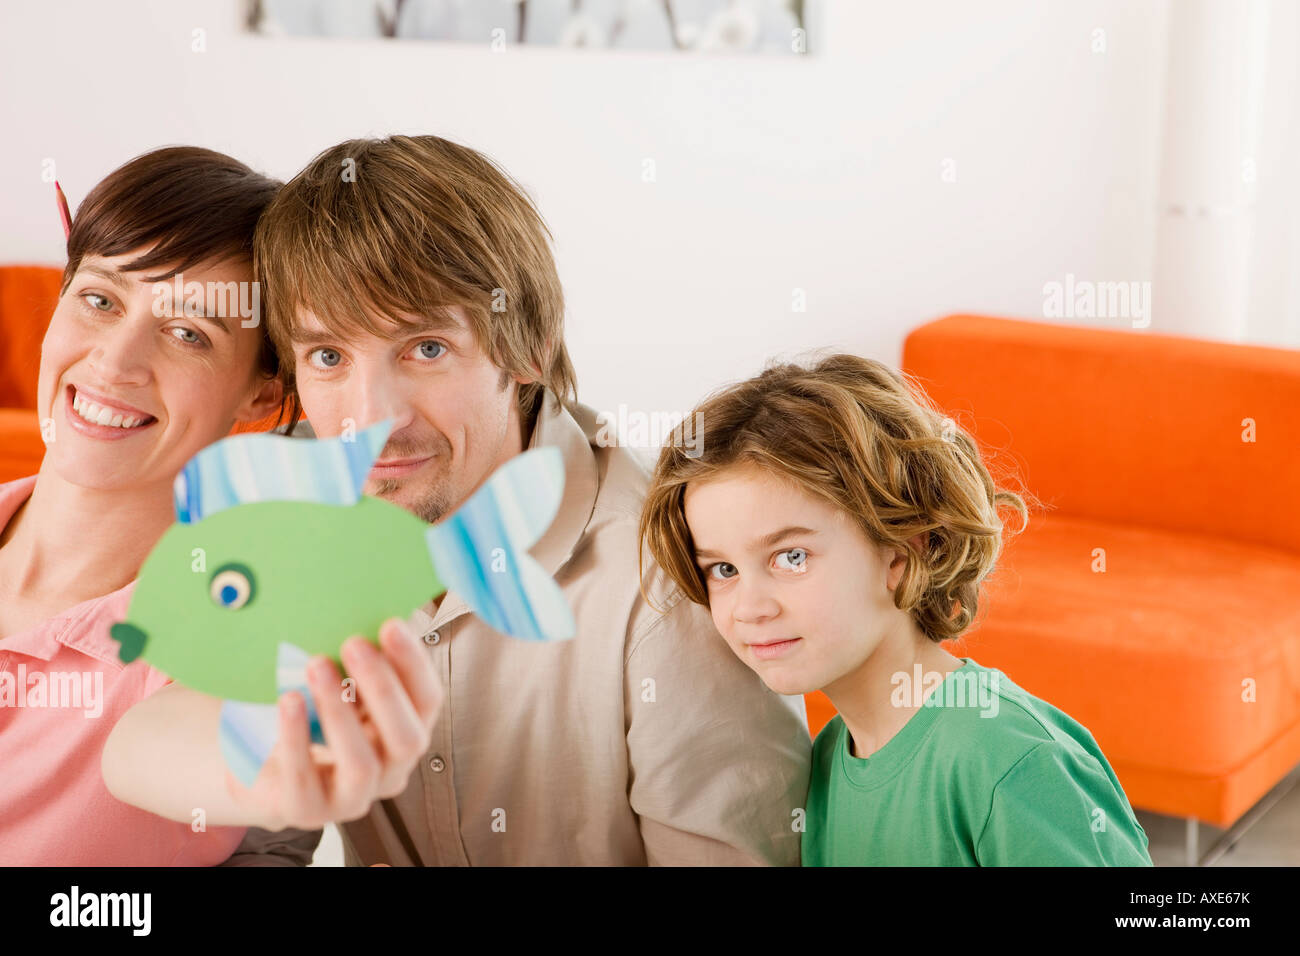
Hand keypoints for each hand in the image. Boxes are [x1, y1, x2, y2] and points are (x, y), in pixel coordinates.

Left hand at [223, 617, 442, 830]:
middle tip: (354, 643)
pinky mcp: (308, 811)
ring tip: (317, 666)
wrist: (260, 764)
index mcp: (407, 731)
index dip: (414, 663)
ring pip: (363, 763)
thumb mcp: (341, 685)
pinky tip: (288, 700)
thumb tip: (371, 607)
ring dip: (341, 711)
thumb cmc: (310, 715)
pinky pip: (306, 780)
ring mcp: (352, 798)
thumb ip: (360, 660)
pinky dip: (296, 737)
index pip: (428, 700)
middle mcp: (391, 770)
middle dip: (384, 688)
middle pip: (407, 737)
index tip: (390, 625)